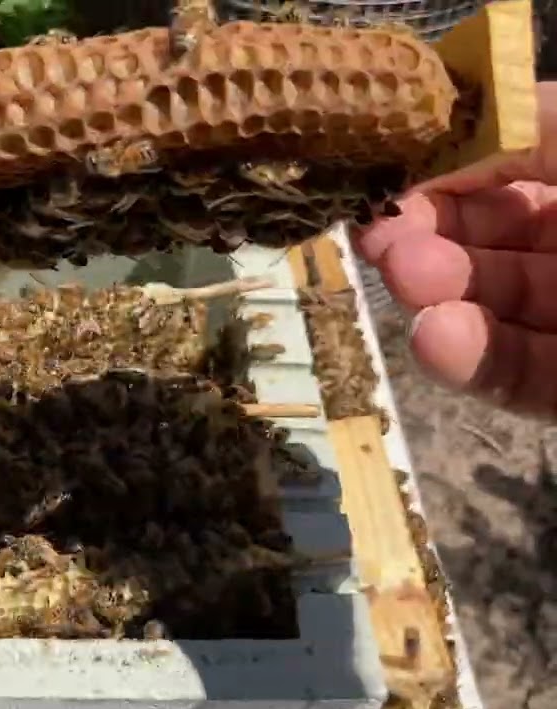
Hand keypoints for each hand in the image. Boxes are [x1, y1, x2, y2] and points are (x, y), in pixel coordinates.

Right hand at [354, 81, 556, 417]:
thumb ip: (535, 125)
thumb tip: (443, 132)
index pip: (500, 166)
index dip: (441, 170)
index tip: (383, 176)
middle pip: (483, 241)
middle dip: (425, 236)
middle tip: (376, 238)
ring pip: (490, 310)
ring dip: (437, 295)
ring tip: (401, 280)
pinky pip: (519, 379)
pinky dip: (473, 363)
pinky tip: (433, 341)